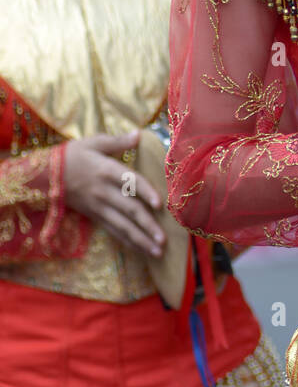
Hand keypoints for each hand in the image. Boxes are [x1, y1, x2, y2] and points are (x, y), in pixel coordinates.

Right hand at [64, 131, 165, 257]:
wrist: (45, 175)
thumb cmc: (73, 155)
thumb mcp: (95, 142)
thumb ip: (119, 141)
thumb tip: (139, 134)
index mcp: (106, 170)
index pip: (130, 181)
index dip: (145, 192)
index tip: (160, 204)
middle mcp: (104, 191)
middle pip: (128, 210)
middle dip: (147, 226)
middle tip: (163, 240)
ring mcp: (98, 206)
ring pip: (122, 226)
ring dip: (140, 240)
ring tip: (157, 252)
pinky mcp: (94, 216)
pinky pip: (112, 231)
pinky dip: (127, 241)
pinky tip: (141, 250)